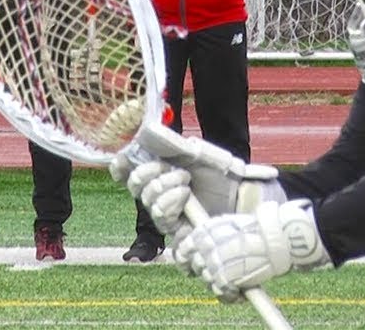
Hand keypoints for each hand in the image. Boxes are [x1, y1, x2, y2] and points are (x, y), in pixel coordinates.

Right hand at [109, 123, 281, 235]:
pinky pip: (162, 220)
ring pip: (148, 204)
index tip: (124, 160)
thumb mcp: (196, 153)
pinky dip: (170, 204)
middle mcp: (159, 193)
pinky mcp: (177, 231)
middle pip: (136, 187)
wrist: (243, 194)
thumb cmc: (220, 174)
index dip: (121, 167)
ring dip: (165, 189)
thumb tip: (148, 133)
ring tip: (186, 182)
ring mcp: (167, 213)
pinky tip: (185, 197)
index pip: (128, 172)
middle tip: (174, 170)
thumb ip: (172, 145)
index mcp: (159, 172)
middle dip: (150, 174)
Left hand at [174, 200, 330, 302]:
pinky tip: (240, 293)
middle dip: (207, 271)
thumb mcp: (229, 224)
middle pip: (196, 267)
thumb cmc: (256, 230)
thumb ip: (213, 234)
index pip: (182, 250)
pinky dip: (230, 295)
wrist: (273, 239)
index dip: (186, 259)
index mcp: (203, 232)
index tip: (193, 265)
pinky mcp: (223, 279)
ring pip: (207, 281)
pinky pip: (220, 293)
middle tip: (223, 273)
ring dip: (220, 284)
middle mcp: (204, 247)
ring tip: (235, 283)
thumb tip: (203, 245)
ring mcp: (212, 264)